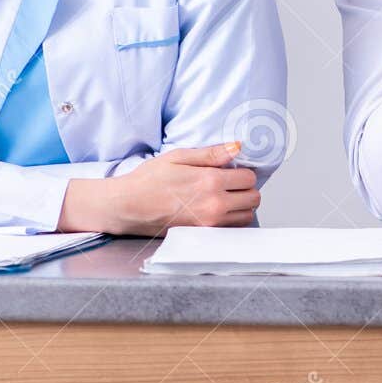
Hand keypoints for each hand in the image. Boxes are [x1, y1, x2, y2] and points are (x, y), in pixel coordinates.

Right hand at [58, 141, 259, 234]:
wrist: (128, 206)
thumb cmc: (149, 180)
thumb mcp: (179, 156)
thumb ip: (211, 153)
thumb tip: (238, 147)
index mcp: (210, 181)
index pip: (249, 178)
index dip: (243, 172)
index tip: (232, 171)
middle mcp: (214, 204)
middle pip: (254, 198)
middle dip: (245, 189)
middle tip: (230, 184)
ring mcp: (209, 223)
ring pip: (247, 216)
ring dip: (241, 206)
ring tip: (224, 197)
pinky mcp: (203, 235)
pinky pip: (232, 229)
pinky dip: (231, 220)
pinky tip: (216, 210)